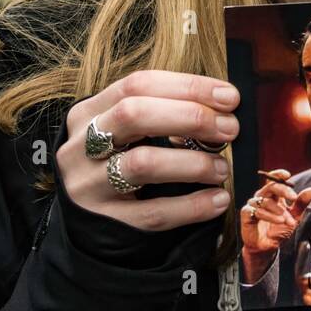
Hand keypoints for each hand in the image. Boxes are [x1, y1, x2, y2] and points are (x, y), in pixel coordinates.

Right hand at [57, 70, 239, 231]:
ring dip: (193, 162)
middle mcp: (81, 146)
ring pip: (143, 163)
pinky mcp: (105, 223)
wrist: (81, 226)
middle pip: (134, 114)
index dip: (188, 86)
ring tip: (222, 168)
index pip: (138, 85)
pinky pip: (154, 213)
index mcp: (88, 113)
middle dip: (190, 117)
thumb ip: (161, 115)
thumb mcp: (123, 134)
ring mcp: (89, 186)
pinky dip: (192, 206)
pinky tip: (218, 199)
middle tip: (230, 128)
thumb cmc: (114, 164)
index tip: (229, 96)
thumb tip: (221, 107)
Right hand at [239, 170, 310, 282]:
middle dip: (283, 190)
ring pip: (265, 201)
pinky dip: (268, 215)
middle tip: (293, 197)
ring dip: (278, 210)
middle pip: (270, 187)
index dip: (278, 175)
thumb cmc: (278, 231)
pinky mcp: (246, 215)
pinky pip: (256, 211)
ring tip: (287, 220)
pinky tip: (278, 221)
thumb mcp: (294, 216)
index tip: (287, 175)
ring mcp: (253, 206)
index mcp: (273, 196)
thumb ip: (302, 203)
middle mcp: (262, 198)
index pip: (273, 180)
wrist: (268, 248)